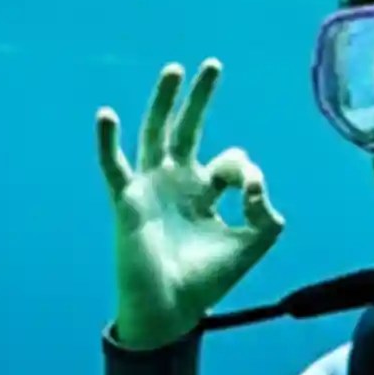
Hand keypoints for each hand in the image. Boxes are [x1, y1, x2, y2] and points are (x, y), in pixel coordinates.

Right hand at [96, 58, 284, 349]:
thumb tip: (254, 181)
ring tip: (174, 69)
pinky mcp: (127, 200)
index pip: (232, 160)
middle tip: (212, 65)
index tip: (250, 193)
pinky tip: (106, 115)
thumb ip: (266, 213)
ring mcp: (150, 188)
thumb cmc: (207, 281)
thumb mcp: (252, 245)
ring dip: (164, 101)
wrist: (171, 309)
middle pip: (188, 129)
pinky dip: (107, 141)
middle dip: (201, 98)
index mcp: (206, 192)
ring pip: (155, 134)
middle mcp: (177, 183)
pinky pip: (112, 165)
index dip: (246, 170)